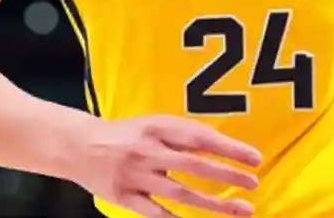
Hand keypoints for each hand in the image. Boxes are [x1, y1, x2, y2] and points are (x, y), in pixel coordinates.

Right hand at [67, 114, 262, 216]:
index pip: (200, 137)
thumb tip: (221, 146)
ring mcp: (136, 175)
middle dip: (227, 176)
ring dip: (213, 204)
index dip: (230, 148)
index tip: (255, 158)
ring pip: (180, 194)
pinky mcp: (124, 196)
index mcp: (157, 127)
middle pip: (194, 165)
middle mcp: (148, 150)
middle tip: (253, 183)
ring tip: (241, 210)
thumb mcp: (152, 124)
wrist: (79, 145)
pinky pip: (155, 213)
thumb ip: (181, 134)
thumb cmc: (125, 134)